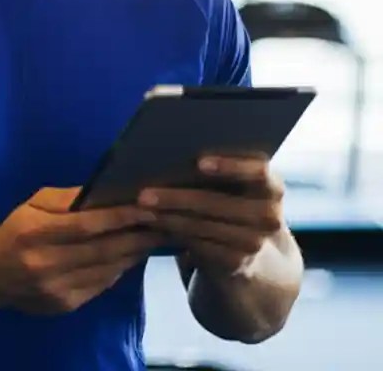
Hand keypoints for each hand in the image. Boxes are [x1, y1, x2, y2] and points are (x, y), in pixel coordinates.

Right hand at [0, 187, 165, 314]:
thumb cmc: (15, 232)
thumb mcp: (32, 205)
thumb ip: (66, 198)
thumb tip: (105, 193)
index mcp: (35, 233)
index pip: (86, 225)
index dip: (119, 217)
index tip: (146, 208)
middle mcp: (46, 263)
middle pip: (103, 250)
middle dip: (137, 236)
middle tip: (163, 224)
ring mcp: (57, 288)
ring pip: (107, 269)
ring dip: (134, 254)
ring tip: (153, 238)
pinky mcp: (66, 304)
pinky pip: (101, 285)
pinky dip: (119, 269)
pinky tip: (130, 257)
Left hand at [140, 155, 285, 278]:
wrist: (256, 259)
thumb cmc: (233, 206)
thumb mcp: (236, 189)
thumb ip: (216, 170)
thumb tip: (167, 149)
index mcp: (272, 187)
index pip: (259, 171)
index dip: (230, 166)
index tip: (199, 162)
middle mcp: (270, 216)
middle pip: (219, 203)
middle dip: (177, 197)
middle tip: (143, 193)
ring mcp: (255, 243)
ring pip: (203, 226)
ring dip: (168, 217)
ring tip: (140, 208)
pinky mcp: (237, 264)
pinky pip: (199, 245)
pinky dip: (172, 234)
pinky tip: (151, 225)